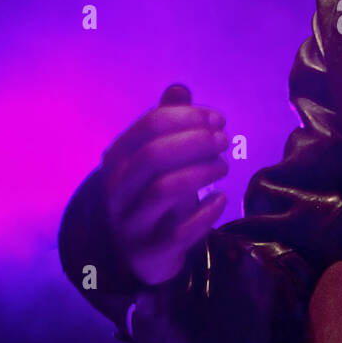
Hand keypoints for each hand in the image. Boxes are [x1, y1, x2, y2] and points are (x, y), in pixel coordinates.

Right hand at [101, 83, 228, 286]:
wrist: (141, 255)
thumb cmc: (153, 195)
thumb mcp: (156, 159)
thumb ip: (166, 125)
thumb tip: (179, 88)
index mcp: (116, 160)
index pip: (148, 127)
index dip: (187, 118)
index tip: (219, 120)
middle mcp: (116, 191)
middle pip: (153, 156)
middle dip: (195, 142)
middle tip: (225, 141)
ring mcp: (130, 224)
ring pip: (163, 191)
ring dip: (201, 173)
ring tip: (224, 167)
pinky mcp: (149, 254)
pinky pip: (179, 233)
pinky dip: (206, 213)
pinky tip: (222, 199)